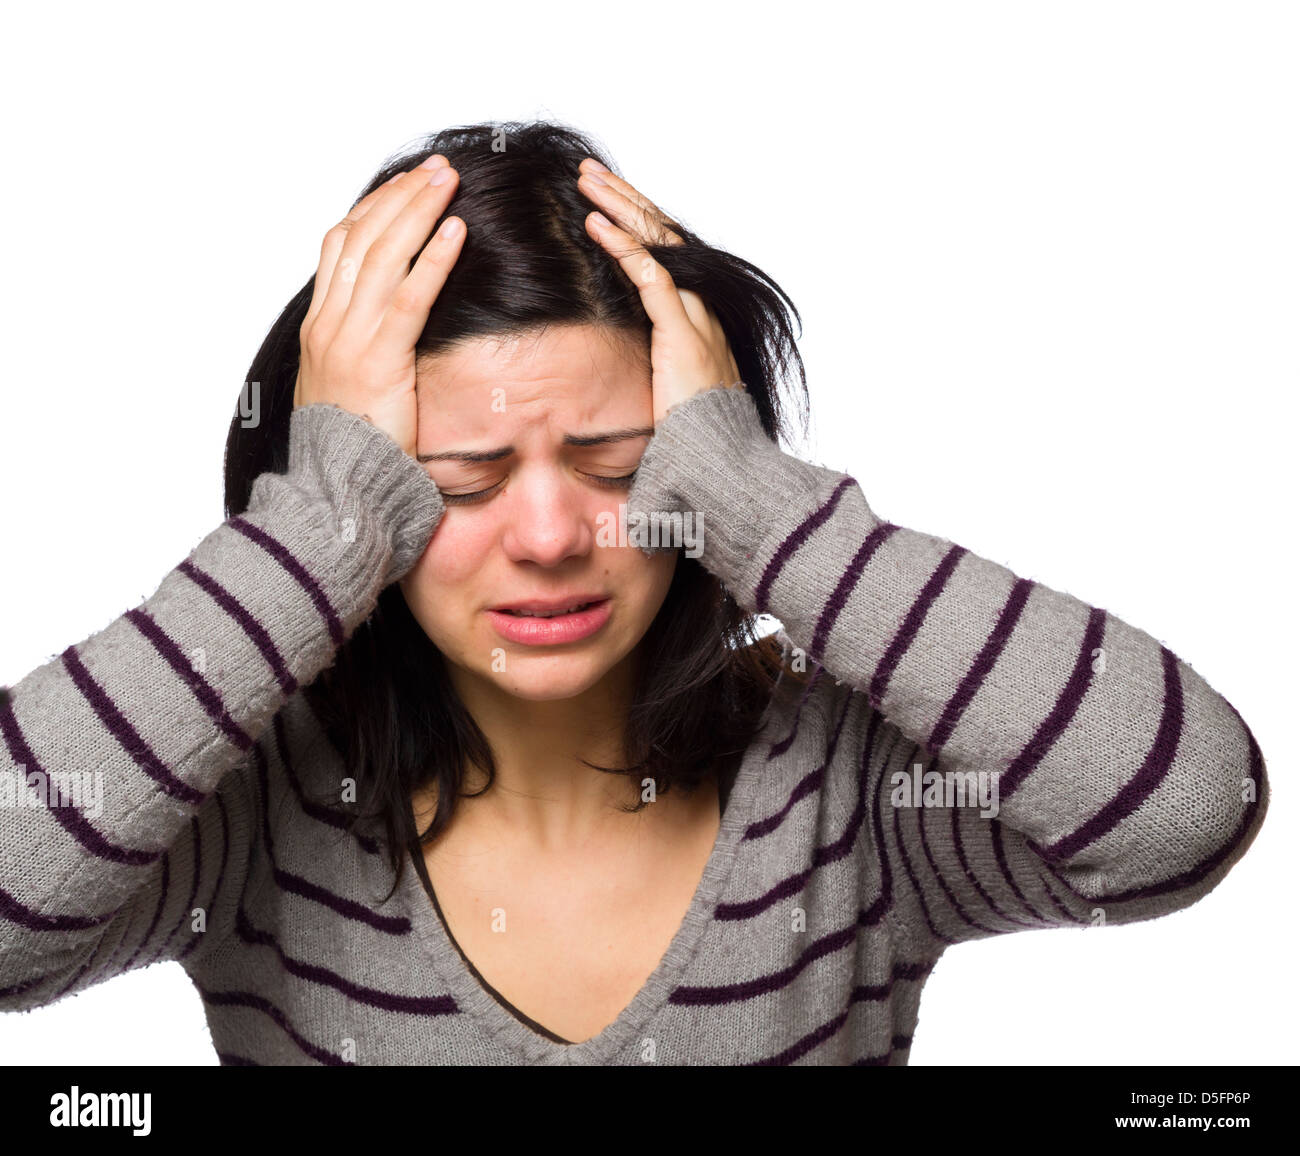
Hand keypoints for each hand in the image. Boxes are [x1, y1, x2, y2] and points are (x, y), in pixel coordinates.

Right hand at [293, 156, 466, 456]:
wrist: (332, 491)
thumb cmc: (347, 450)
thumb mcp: (346, 389)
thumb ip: (362, 352)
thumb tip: (387, 335)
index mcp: (320, 327)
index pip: (341, 246)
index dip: (373, 208)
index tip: (406, 185)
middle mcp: (329, 324)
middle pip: (362, 237)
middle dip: (401, 196)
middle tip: (437, 168)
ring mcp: (349, 340)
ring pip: (383, 256)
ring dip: (419, 211)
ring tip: (449, 181)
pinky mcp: (379, 361)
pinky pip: (408, 299)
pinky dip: (433, 260)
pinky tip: (455, 232)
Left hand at [576, 159, 742, 425]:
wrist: (717, 455)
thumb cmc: (692, 428)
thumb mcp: (666, 380)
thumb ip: (649, 354)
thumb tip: (623, 349)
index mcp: (694, 311)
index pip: (664, 250)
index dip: (635, 219)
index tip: (603, 198)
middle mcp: (699, 304)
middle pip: (661, 234)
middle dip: (624, 198)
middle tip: (589, 172)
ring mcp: (693, 316)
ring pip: (657, 243)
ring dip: (620, 207)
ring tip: (586, 182)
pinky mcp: (681, 333)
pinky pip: (652, 278)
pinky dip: (623, 248)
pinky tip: (596, 224)